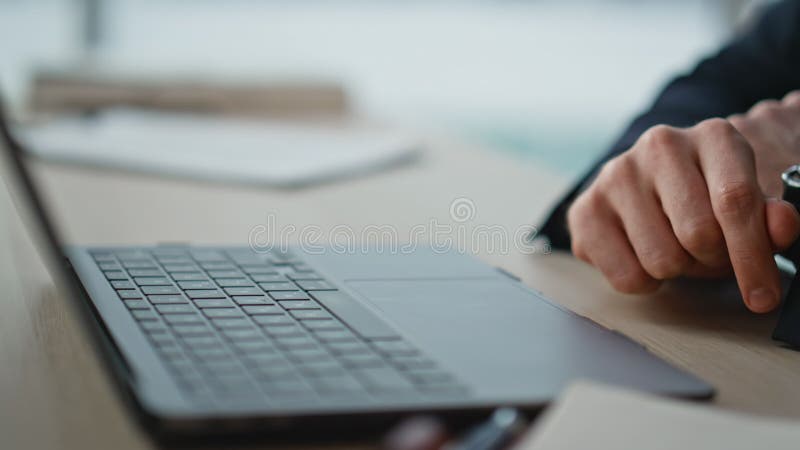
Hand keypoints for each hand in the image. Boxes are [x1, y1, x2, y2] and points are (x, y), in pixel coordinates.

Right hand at [567, 91, 799, 312]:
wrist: (647, 191)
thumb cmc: (706, 200)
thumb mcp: (748, 207)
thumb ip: (771, 218)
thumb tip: (782, 225)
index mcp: (713, 135)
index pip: (736, 200)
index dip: (753, 256)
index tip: (763, 297)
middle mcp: (660, 145)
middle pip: (698, 234)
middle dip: (711, 261)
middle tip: (709, 255)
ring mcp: (616, 175)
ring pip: (661, 261)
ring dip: (677, 272)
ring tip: (675, 250)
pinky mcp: (585, 208)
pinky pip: (625, 276)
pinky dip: (643, 282)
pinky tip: (644, 256)